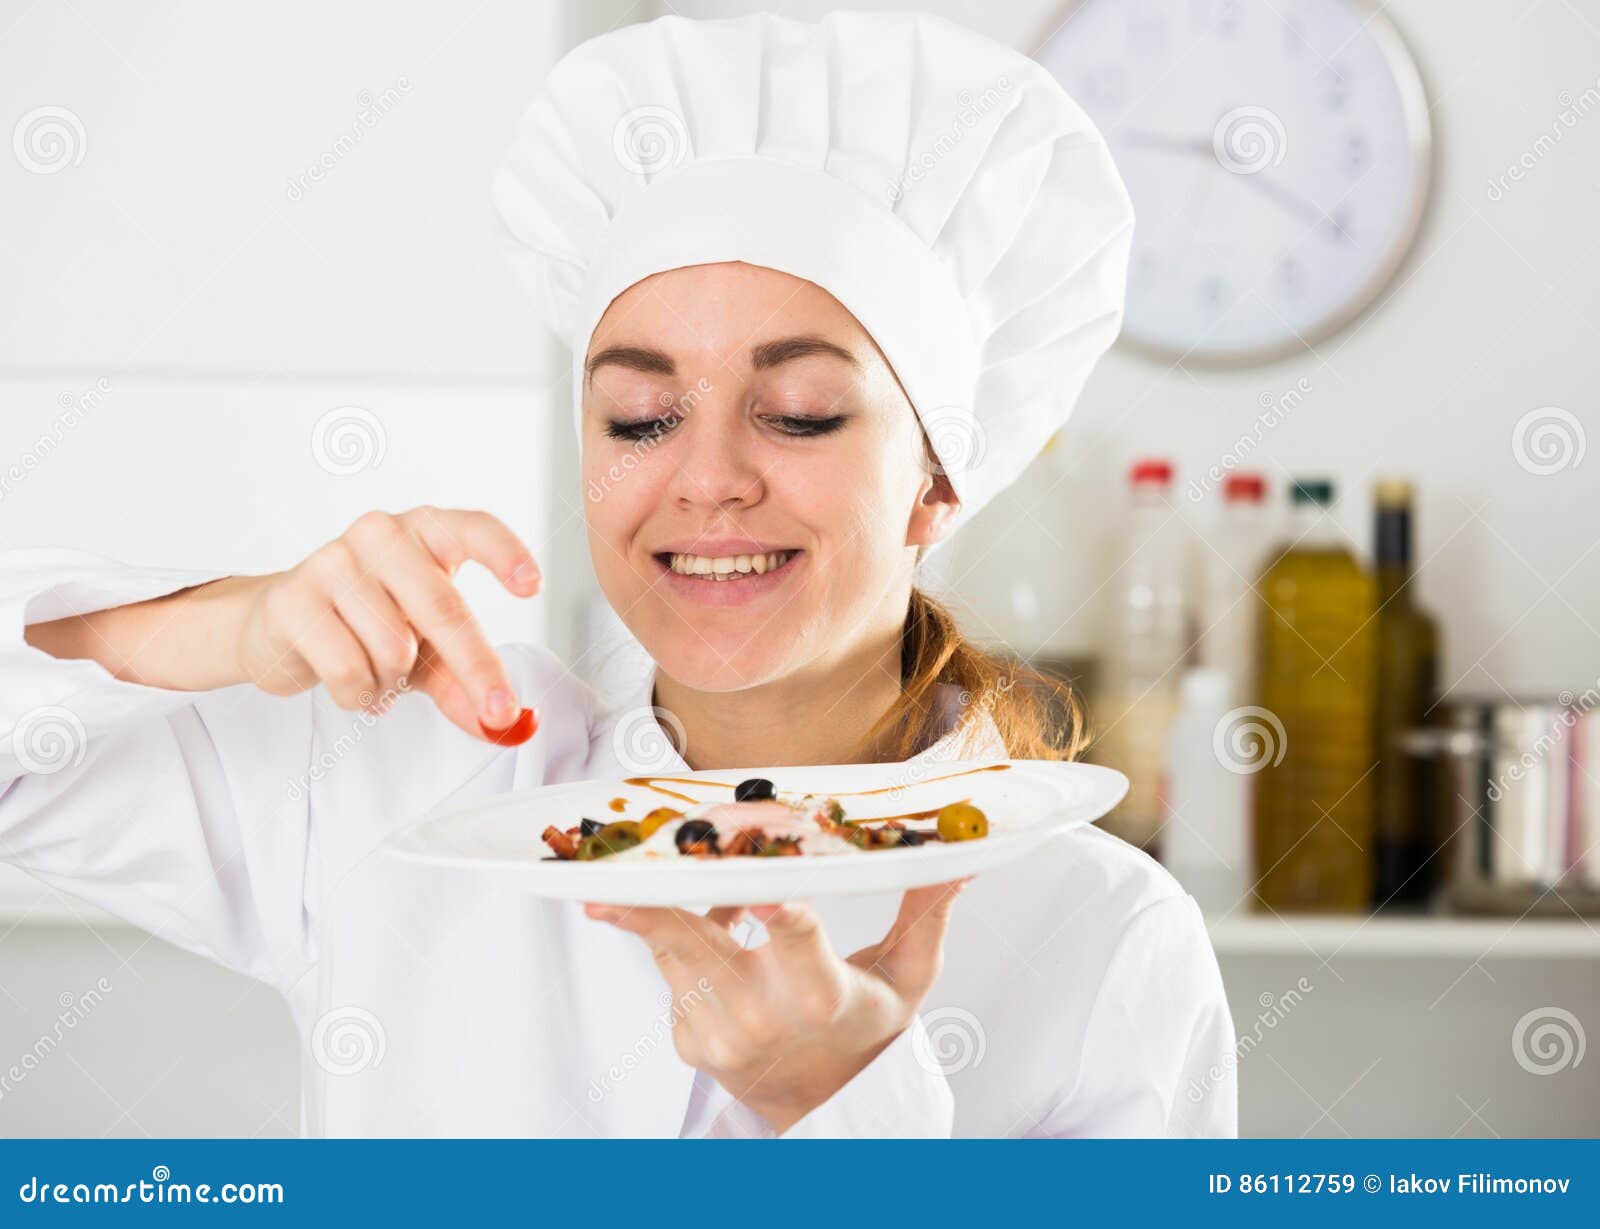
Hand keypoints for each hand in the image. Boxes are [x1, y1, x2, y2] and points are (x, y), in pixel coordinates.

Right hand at [234, 507, 540, 740]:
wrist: (279, 624)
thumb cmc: (367, 624)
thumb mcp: (427, 650)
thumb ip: (466, 681)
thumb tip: (507, 724)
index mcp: (425, 531)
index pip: (473, 529)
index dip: (505, 554)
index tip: (533, 586)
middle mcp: (381, 534)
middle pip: (442, 607)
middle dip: (477, 668)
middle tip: (501, 711)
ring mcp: (332, 562)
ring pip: (393, 648)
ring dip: (393, 682)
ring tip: (377, 672)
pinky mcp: (293, 601)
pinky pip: (348, 670)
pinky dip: (359, 694)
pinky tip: (350, 682)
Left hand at [585, 879, 967, 1133]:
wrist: (825, 1101)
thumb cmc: (867, 1025)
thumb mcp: (909, 976)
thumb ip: (926, 912)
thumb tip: (962, 859)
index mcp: (820, 992)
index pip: (797, 942)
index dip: (776, 913)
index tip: (756, 887)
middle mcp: (762, 1015)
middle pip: (698, 946)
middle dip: (653, 909)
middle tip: (608, 882)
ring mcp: (717, 1032)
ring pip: (671, 951)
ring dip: (651, 907)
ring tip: (611, 878)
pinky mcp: (688, 1038)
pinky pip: (671, 969)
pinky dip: (678, 934)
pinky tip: (703, 915)